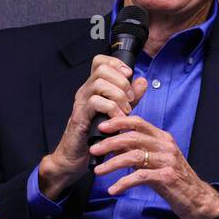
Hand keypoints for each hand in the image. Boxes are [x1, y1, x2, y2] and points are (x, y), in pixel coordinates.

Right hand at [40, 54, 147, 198]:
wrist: (76, 156)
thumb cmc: (96, 135)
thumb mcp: (119, 111)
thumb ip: (130, 97)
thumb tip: (142, 81)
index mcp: (93, 87)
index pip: (100, 61)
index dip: (116, 63)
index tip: (129, 75)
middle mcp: (85, 91)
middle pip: (103, 69)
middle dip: (122, 82)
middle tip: (130, 100)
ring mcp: (81, 103)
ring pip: (100, 84)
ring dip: (118, 96)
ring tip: (125, 110)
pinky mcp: (80, 116)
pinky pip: (96, 103)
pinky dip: (111, 109)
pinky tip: (117, 119)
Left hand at [89, 114, 218, 218]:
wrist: (198, 199)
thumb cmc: (176, 180)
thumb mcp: (158, 160)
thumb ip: (140, 151)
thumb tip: (114, 146)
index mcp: (163, 139)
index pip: (139, 122)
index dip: (119, 122)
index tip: (102, 126)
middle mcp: (166, 146)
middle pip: (133, 137)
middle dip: (109, 142)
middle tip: (93, 149)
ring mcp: (167, 161)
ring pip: (134, 156)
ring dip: (112, 163)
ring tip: (98, 171)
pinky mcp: (167, 178)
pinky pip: (140, 176)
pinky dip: (124, 182)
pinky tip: (113, 189)